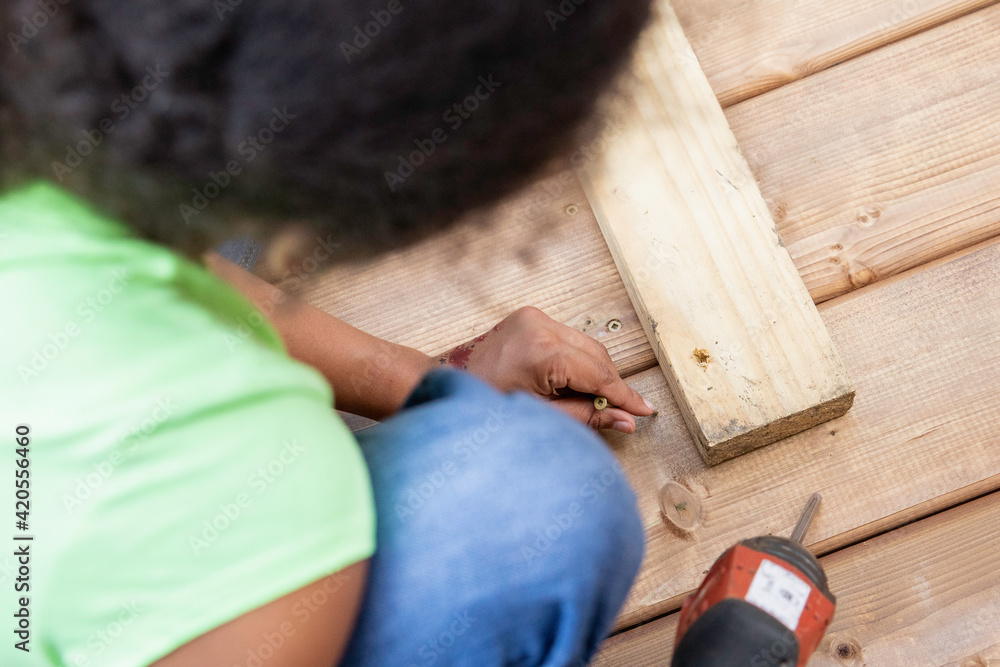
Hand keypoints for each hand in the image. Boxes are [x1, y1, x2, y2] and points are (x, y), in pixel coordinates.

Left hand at [438, 307, 654, 432]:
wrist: (449, 382)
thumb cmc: (487, 406)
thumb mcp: (542, 418)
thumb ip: (588, 417)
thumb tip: (628, 421)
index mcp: (543, 352)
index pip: (599, 375)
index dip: (625, 395)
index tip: (646, 410)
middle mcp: (541, 326)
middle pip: (597, 356)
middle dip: (612, 384)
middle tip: (624, 412)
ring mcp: (535, 317)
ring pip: (586, 345)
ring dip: (596, 371)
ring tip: (594, 400)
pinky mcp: (530, 316)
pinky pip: (569, 338)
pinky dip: (578, 359)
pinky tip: (573, 381)